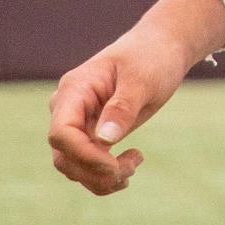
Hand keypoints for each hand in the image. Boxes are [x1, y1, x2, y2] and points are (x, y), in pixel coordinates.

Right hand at [46, 25, 192, 194]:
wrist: (163, 47)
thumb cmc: (152, 56)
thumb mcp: (143, 78)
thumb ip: (123, 107)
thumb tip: (105, 140)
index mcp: (75, 88)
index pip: (61, 132)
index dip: (83, 154)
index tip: (113, 164)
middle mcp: (69, 107)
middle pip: (64, 155)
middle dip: (95, 171)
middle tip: (133, 167)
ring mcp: (79, 121)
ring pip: (72, 165)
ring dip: (100, 177)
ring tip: (134, 166)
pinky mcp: (91, 132)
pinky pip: (86, 163)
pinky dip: (103, 175)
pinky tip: (128, 169)